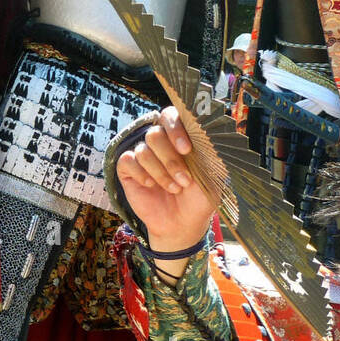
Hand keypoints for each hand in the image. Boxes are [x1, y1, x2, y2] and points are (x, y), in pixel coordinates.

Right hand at [114, 107, 215, 254]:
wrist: (182, 224)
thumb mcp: (212, 174)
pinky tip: (150, 186)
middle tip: (184, 181)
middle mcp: (160, 143)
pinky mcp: (128, 170)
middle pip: (155, 134)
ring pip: (143, 149)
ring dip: (160, 172)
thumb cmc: (199, 198)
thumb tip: (205, 130)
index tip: (186, 150)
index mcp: (180, 137)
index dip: (175, 129)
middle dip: (170, 160)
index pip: (171, 116)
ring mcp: (143, 155)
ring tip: (173, 188)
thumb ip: (207, 151)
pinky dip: (141, 174)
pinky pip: (127, 160)